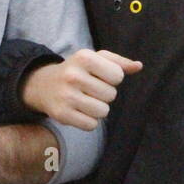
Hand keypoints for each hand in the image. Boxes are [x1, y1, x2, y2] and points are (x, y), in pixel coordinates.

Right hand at [21, 49, 142, 130]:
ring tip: (86, 100)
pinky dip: (89, 121)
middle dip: (105, 94)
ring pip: (103, 112)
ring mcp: (66, 96)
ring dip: (98, 109)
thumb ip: (119, 62)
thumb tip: (139, 66)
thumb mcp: (96, 59)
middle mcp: (73, 75)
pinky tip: (79, 111)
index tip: (100, 76)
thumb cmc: (78, 70)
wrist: (44, 85)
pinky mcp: (61, 114)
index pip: (118, 76)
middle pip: (111, 95)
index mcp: (84, 57)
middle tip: (90, 90)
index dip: (113, 78)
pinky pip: (91, 125)